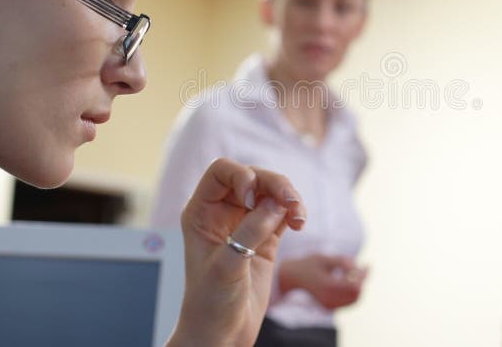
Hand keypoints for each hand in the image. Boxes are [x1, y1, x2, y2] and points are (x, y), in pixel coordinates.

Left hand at [166, 158, 306, 346]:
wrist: (221, 334)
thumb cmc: (209, 303)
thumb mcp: (226, 266)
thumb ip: (250, 232)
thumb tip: (277, 203)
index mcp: (201, 211)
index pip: (221, 171)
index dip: (241, 176)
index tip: (252, 198)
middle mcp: (222, 211)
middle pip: (252, 177)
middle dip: (274, 184)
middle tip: (292, 202)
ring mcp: (245, 223)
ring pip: (271, 192)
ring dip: (289, 197)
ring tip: (300, 217)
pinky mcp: (265, 237)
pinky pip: (283, 211)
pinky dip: (294, 212)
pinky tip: (300, 223)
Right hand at [278, 254, 368, 309]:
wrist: (294, 277)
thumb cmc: (310, 264)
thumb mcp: (325, 257)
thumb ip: (342, 262)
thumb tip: (358, 267)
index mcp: (327, 287)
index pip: (355, 286)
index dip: (363, 276)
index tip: (367, 265)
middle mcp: (328, 299)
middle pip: (357, 294)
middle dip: (363, 280)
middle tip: (366, 267)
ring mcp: (329, 306)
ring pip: (355, 299)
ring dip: (359, 286)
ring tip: (360, 271)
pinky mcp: (329, 307)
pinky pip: (348, 302)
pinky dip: (353, 291)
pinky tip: (352, 279)